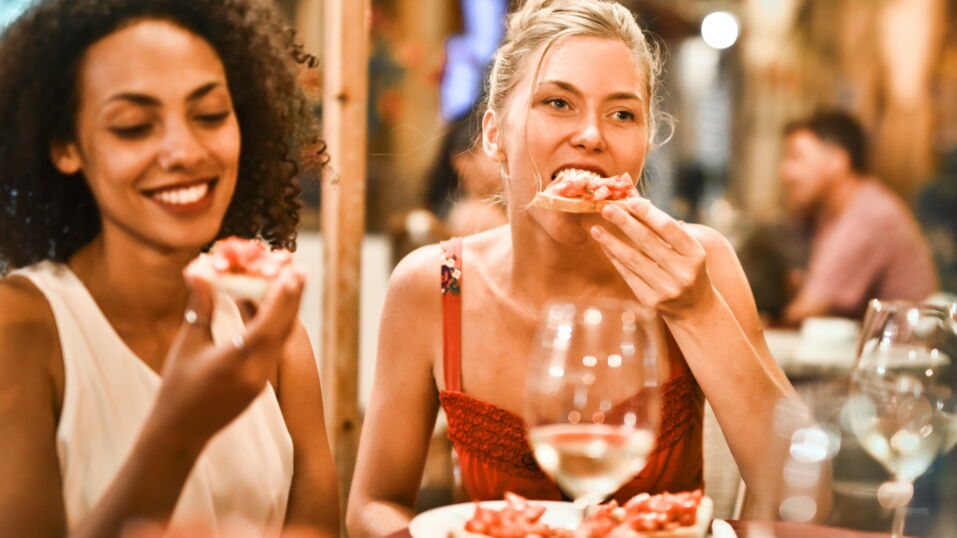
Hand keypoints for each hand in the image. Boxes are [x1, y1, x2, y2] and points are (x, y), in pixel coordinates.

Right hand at [149, 266, 306, 445]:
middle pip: (281, 329)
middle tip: (299, 270)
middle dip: (291, 298)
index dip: (281, 298)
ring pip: (281, 339)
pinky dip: (276, 326)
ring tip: (293, 283)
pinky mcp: (261, 384)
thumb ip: (200, 306)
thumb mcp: (188, 344)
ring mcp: (261, 380)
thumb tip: (200, 268)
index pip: (267, 326)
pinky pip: (274, 349)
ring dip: (287, 311)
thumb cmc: (177, 387)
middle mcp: (255, 373)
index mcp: (235, 362)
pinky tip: (276, 310)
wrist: (180, 432)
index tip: (292, 273)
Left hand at [590, 198, 713, 318]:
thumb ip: (664, 228)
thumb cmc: (688, 268)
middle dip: (624, 223)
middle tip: (606, 209)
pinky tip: (605, 247)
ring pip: (633, 260)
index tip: (630, 200)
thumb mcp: (687, 248)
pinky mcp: (651, 301)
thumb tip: (635, 201)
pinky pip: (628, 275)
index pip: (668, 229)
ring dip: (612, 242)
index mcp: (695, 254)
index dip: (648, 213)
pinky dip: (615, 259)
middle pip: (648, 242)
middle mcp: (683, 272)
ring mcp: (666, 289)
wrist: (695, 307)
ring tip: (596, 229)